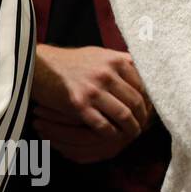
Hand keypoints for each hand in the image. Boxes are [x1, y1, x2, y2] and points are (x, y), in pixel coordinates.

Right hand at [30, 44, 153, 161]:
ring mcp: (93, 89)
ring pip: (123, 115)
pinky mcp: (79, 104)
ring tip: (133, 133)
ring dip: (131, 128)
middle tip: (145, 125)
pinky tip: (114, 136)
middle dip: (143, 117)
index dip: (150, 101)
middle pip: (136, 101)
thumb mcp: (101, 55)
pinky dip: (111, 133)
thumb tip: (144, 75)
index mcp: (117, 60)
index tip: (151, 110)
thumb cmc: (72, 61)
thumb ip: (121, 64)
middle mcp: (108, 73)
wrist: (39, 65)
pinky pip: (102, 124)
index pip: (144, 85)